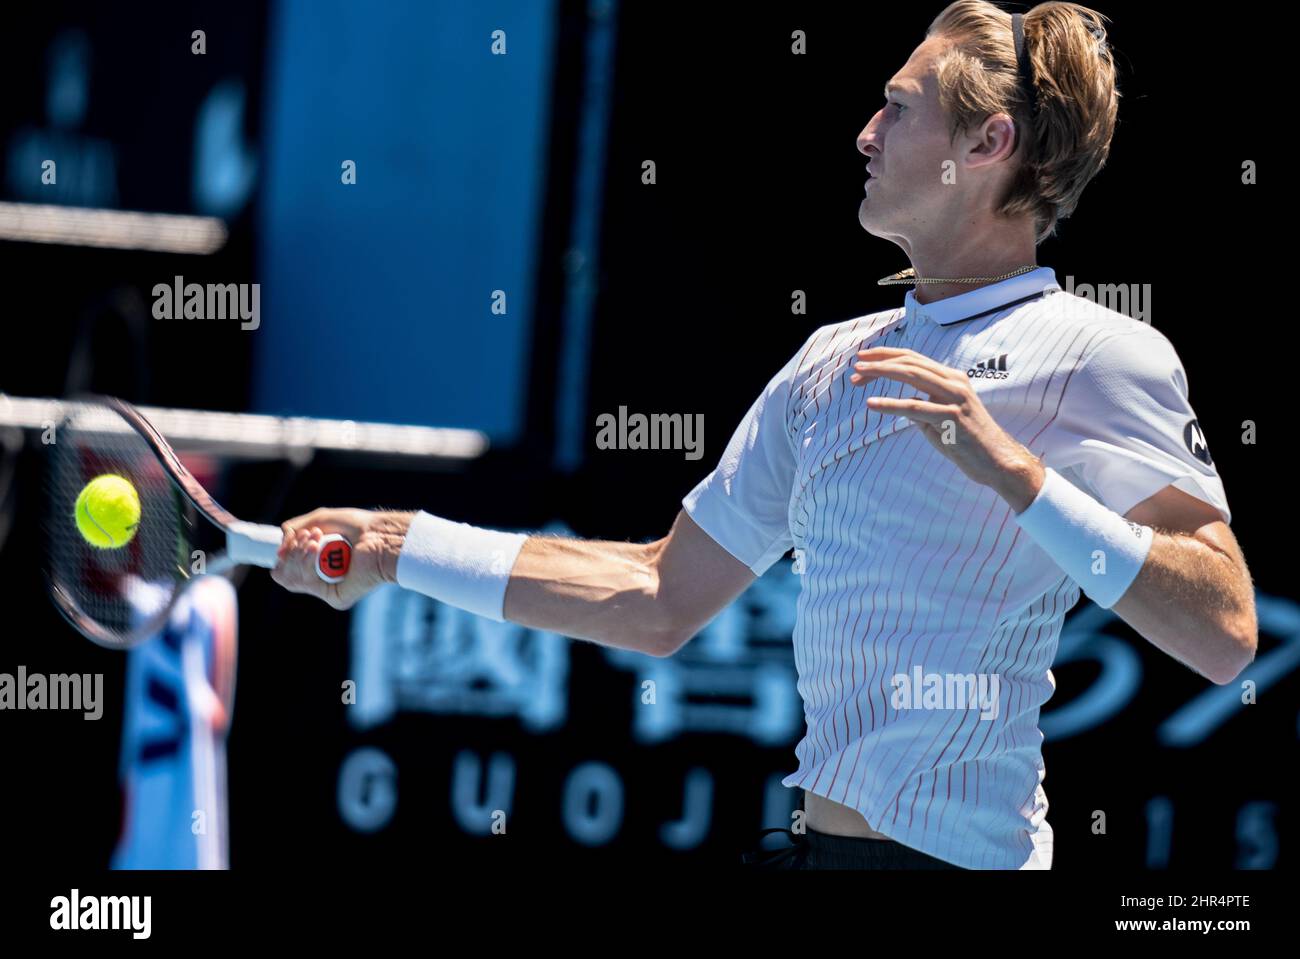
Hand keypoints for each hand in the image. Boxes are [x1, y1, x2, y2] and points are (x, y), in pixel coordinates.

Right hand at [271, 508, 414, 609]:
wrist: (379, 534)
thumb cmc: (356, 526)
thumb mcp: (318, 520)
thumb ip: (293, 532)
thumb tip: (278, 554)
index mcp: (316, 566)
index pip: (285, 570)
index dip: (285, 556)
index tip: (298, 538)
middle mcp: (321, 581)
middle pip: (284, 575)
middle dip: (293, 552)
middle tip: (313, 536)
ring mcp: (327, 591)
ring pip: (292, 579)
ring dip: (300, 554)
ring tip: (317, 539)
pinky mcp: (336, 598)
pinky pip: (308, 583)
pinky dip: (308, 562)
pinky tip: (319, 549)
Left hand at [849, 346, 1044, 511]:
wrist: (998, 461)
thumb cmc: (967, 441)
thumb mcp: (941, 418)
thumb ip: (922, 406)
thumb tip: (901, 405)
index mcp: (951, 378)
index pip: (914, 359)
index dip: (887, 356)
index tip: (864, 358)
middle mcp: (954, 382)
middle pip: (910, 362)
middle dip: (879, 362)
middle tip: (855, 367)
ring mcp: (955, 397)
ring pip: (912, 376)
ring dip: (881, 374)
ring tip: (858, 377)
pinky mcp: (952, 417)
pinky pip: (915, 408)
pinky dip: (890, 405)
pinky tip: (871, 404)